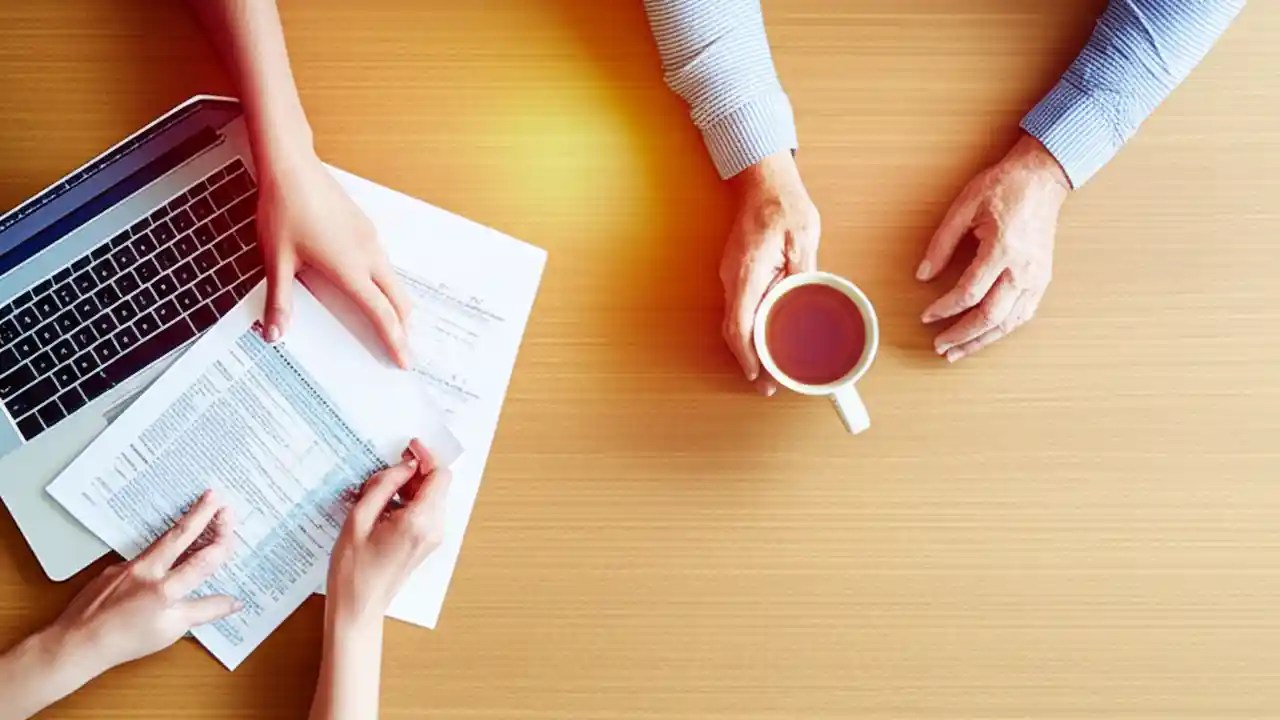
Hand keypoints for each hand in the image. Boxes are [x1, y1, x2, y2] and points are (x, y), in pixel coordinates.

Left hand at [46, 491, 240, 672]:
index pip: (202, 561)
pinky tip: (169, 546)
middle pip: (180, 536)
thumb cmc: (125, 641)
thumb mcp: (172, 630)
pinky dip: (161, 546)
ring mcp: (129, 566)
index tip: (231, 530)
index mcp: (164, 591)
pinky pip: (145, 553)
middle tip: (216, 497)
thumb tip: (234, 602)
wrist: (79, 641)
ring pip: (162, 540)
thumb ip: (206, 611)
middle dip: (201, 514)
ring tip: (198, 508)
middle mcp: (147, 572)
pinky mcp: (116, 567)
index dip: (221, 543)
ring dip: (183, 523)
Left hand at [256, 151, 412, 366]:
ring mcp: (370, 239)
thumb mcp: (277, 260)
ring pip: (393, 280)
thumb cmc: (284, 210)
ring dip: (395, 302)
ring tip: (388, 320)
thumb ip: (280, 300)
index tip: (404, 360)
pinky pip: (383, 261)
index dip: (395, 340)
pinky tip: (367, 284)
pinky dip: (384, 282)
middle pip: (398, 299)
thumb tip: (274, 333)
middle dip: (402, 325)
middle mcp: (368, 255)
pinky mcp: (365, 227)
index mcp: (350, 269)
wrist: (291, 166)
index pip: (381, 313)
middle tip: (401, 347)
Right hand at [327, 439, 451, 625]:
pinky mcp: (426, 543)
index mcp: (419, 521)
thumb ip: (383, 486)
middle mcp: (434, 529)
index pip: (438, 476)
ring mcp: (433, 538)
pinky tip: (384, 506)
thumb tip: (404, 466)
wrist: (358, 607)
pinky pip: (426, 512)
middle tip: (386, 470)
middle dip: (416, 471)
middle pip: (437, 485)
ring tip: (378, 491)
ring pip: (432, 497)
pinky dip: (410, 501)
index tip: (408, 446)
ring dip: (411, 486)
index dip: (426, 456)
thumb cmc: (352, 569)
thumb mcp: (359, 519)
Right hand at [722, 151, 819, 394]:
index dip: (747, 356)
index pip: (740, 324)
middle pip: (733, 330)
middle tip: (767, 384)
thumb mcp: (803, 238)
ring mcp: (731, 276)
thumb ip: (804, 272)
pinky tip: (765, 337)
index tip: (758, 377)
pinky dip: (748, 329)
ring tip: (768, 368)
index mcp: (747, 272)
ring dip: (748, 346)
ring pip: (734, 321)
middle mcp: (732, 278)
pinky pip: (739, 308)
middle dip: (748, 360)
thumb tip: (807, 303)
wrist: (762, 180)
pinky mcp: (737, 273)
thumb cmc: (783, 205)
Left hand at [917, 133, 1070, 361]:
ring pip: (1010, 322)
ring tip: (958, 352)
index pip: (970, 292)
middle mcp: (1023, 268)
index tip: (926, 316)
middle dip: (963, 335)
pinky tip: (986, 337)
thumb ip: (942, 243)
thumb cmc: (1004, 187)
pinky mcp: (1043, 278)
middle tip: (939, 347)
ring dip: (983, 341)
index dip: (945, 308)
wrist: (1043, 178)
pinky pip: (1024, 314)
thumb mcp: (964, 207)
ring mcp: (1037, 276)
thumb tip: (923, 274)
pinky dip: (1003, 329)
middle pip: (991, 316)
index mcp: (1003, 248)